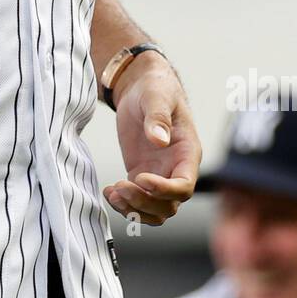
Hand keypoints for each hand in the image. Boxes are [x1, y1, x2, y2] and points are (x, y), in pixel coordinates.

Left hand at [103, 53, 200, 227]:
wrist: (140, 87)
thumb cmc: (155, 89)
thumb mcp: (156, 97)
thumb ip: (158, 117)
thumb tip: (160, 139)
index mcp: (188, 152)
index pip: (185, 185)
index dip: (165, 190)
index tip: (141, 178)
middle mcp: (177, 169)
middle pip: (169, 205)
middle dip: (144, 202)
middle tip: (121, 187)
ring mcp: (159, 175)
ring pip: (155, 210)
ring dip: (134, 210)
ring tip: (113, 194)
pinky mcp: (141, 175)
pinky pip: (138, 202)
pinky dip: (124, 205)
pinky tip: (108, 192)